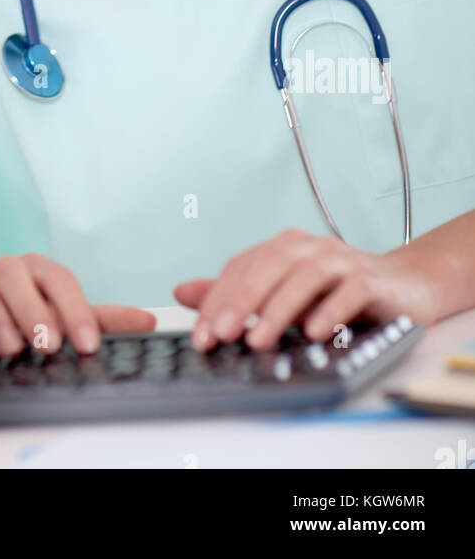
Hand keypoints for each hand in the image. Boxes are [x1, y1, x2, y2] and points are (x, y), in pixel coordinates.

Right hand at [0, 252, 155, 355]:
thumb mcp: (63, 317)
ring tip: (23, 347)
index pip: (67, 283)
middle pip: (39, 278)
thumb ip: (102, 320)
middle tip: (54, 344)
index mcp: (45, 271)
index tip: (89, 345)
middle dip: (48, 311)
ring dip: (14, 313)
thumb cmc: (25, 309)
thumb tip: (148, 322)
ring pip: (4, 280)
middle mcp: (20, 267)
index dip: (79, 312)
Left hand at [173, 229, 445, 351]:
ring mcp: (343, 260)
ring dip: (279, 309)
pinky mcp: (372, 280)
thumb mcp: (284, 291)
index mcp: (284, 247)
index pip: (242, 266)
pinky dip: (330, 310)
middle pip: (270, 265)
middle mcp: (311, 247)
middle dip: (242, 300)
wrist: (404, 285)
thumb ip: (236, 292)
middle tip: (221, 334)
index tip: (201, 334)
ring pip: (306, 276)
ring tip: (258, 341)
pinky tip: (314, 332)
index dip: (218, 299)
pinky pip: (349, 291)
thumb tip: (182, 292)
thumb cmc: (338, 289)